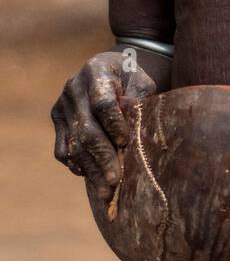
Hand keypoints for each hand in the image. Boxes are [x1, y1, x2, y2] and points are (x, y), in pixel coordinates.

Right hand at [51, 51, 156, 197]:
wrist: (109, 69)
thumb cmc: (131, 78)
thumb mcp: (141, 82)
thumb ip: (139, 101)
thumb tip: (135, 130)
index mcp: (96, 71)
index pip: (102, 102)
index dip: (113, 124)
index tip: (125, 142)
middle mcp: (73, 88)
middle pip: (86, 129)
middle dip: (102, 157)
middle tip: (115, 180)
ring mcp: (62, 106)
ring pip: (73, 144)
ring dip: (91, 170)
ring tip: (106, 191)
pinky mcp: (57, 120)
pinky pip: (63, 150)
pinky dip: (78, 166)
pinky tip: (93, 177)